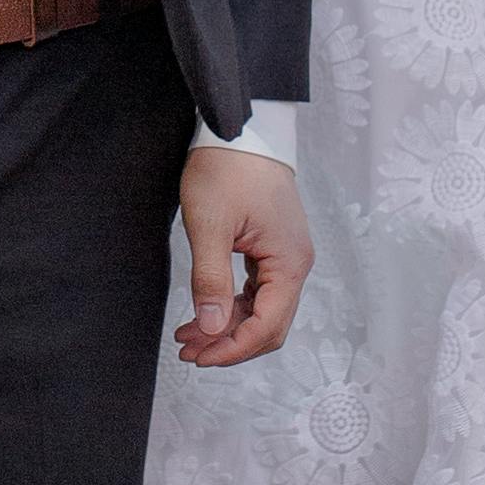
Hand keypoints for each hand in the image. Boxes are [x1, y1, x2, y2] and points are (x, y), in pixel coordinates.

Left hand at [175, 148, 311, 364]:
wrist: (240, 128)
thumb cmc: (227, 168)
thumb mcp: (210, 225)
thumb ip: (211, 280)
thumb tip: (211, 327)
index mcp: (289, 262)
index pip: (267, 326)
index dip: (233, 349)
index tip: (199, 357)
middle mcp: (295, 263)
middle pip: (270, 325)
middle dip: (230, 344)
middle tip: (189, 351)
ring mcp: (286, 256)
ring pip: (263, 310)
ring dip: (229, 327)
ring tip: (189, 335)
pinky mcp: (273, 248)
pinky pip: (258, 291)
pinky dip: (233, 306)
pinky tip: (206, 311)